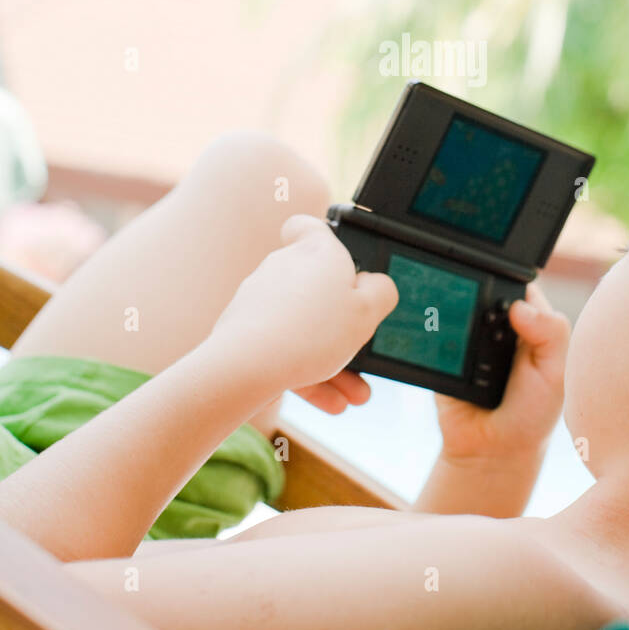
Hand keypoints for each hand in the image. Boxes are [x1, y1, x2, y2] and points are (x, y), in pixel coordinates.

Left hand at [205, 215, 398, 395]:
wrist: (246, 366)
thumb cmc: (311, 330)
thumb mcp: (368, 310)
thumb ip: (381, 291)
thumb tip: (376, 285)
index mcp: (315, 251)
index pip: (308, 225)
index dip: (322, 236)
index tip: (339, 262)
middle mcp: (284, 268)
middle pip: (318, 290)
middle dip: (343, 326)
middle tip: (363, 350)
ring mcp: (261, 300)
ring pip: (304, 328)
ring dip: (333, 361)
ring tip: (356, 395)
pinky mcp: (245, 331)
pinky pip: (285, 351)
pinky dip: (308, 375)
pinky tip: (331, 404)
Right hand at [433, 283, 569, 464]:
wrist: (490, 450)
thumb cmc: (532, 411)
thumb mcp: (555, 372)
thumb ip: (551, 333)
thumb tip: (519, 306)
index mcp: (529, 320)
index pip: (517, 286)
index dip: (510, 284)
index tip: (507, 301)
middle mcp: (496, 323)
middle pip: (480, 290)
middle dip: (479, 299)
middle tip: (489, 330)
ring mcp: (466, 335)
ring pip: (454, 307)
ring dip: (455, 316)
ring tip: (470, 345)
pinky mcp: (440, 350)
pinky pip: (431, 332)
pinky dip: (432, 333)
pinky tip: (442, 344)